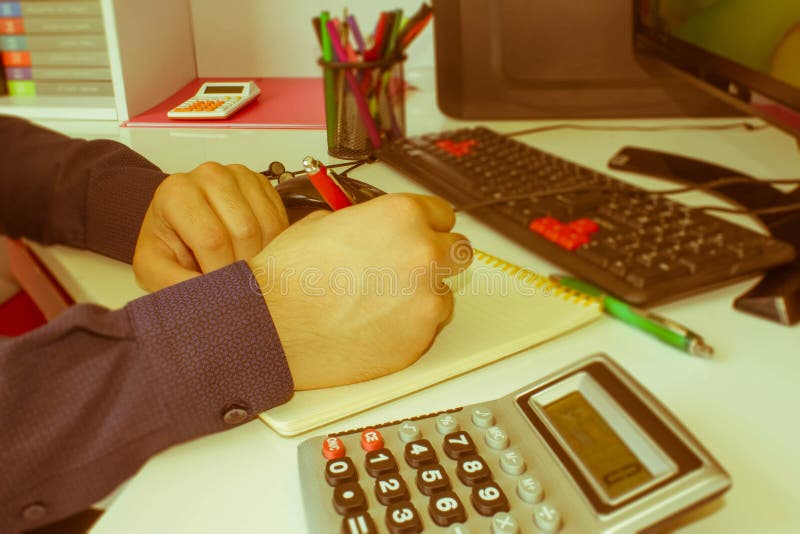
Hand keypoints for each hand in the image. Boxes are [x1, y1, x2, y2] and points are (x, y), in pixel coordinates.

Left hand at [134, 162, 288, 291]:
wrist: (181, 230)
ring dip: (263, 257)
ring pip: (267, 225)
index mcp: (177, 192)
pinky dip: (275, 245)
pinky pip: (280, 220)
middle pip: (244, 230)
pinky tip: (257, 255)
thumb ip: (175, 285)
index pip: (213, 239)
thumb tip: (210, 299)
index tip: (220, 292)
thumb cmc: (169, 248)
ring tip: (245, 271)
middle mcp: (209, 175)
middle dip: (244, 266)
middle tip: (236, 285)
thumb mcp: (155, 271)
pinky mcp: (262, 184)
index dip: (221, 272)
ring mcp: (239, 175)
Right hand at [247, 193, 472, 389]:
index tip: (421, 236)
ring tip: (377, 306)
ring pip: (444, 295)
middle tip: (407, 271)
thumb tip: (379, 230)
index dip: (427, 227)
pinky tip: (372, 327)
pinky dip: (407, 329)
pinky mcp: (420, 339)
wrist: (269, 326)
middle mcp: (423, 253)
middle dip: (436, 259)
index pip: (443, 215)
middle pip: (458, 252)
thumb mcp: (325, 223)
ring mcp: (426, 300)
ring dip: (421, 298)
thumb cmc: (287, 277)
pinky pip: (426, 330)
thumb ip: (369, 223)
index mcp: (401, 216)